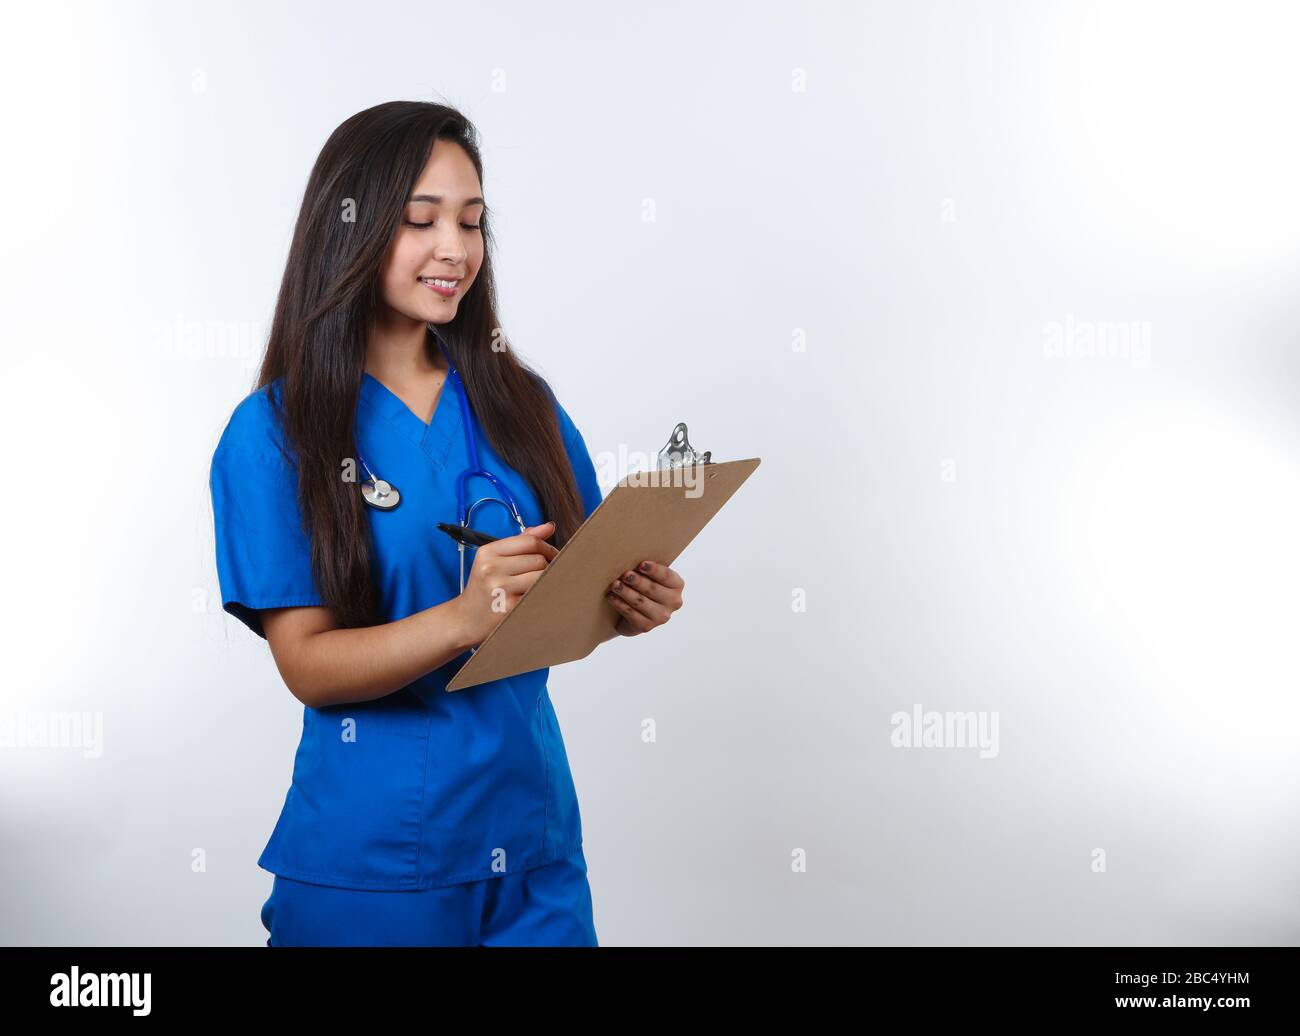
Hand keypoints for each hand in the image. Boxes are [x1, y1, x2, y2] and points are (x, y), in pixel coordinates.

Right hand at [456, 521, 557, 645]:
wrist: (466, 619)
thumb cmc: (485, 587)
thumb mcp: (495, 559)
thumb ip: (522, 541)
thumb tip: (549, 526)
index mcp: (488, 552)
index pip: (529, 541)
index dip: (547, 547)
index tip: (551, 555)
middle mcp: (491, 568)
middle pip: (538, 559)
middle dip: (548, 566)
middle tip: (545, 574)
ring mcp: (499, 588)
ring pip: (541, 576)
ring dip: (546, 581)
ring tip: (538, 586)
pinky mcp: (509, 607)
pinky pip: (538, 594)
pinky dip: (541, 595)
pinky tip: (533, 598)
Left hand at [606, 560, 684, 636]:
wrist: (636, 612)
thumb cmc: (643, 586)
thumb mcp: (649, 576)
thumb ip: (646, 568)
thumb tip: (630, 557)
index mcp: (676, 585)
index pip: (667, 576)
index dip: (654, 570)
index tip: (641, 564)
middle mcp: (673, 602)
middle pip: (653, 589)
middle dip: (638, 582)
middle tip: (625, 575)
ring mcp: (661, 617)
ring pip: (641, 602)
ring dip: (626, 592)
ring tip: (615, 585)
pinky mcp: (647, 627)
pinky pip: (631, 614)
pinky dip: (620, 604)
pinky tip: (611, 597)